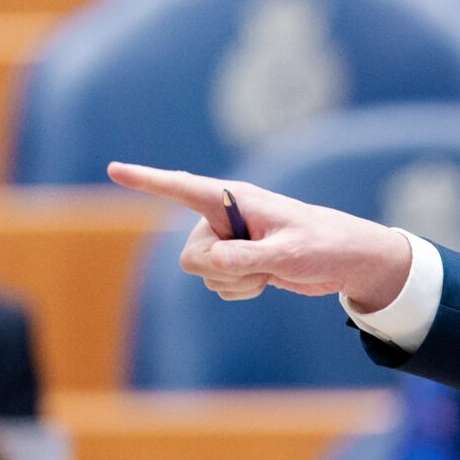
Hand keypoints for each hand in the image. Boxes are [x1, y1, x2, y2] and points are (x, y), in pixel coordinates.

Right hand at [107, 163, 411, 310]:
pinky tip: (266, 280)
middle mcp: (224, 218)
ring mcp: (227, 242)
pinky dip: (240, 290)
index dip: (147, 180)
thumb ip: (248, 258)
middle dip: (221, 270)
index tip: (114, 169)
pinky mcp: (235, 262)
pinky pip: (217, 286)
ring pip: (202, 275)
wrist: (345, 260)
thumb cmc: (323, 245)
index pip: (182, 187)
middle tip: (262, 265)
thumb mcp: (289, 253)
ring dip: (235, 282)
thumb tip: (210, 264)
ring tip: (270, 270)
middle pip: (190, 256)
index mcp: (234, 199)